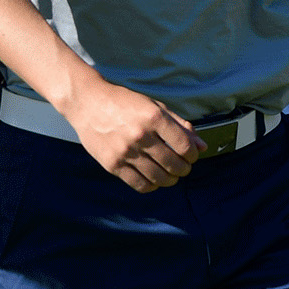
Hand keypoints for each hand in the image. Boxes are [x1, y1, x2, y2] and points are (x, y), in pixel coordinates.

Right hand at [62, 79, 205, 191]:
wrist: (87, 103)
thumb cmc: (123, 102)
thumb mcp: (154, 106)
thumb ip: (179, 125)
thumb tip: (201, 146)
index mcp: (153, 117)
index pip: (184, 146)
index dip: (193, 155)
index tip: (191, 155)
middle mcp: (140, 135)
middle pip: (174, 164)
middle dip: (184, 169)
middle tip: (182, 166)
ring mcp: (125, 151)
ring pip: (159, 178)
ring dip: (170, 179)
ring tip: (169, 174)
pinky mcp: (112, 164)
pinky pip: (139, 184)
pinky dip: (151, 186)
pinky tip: (153, 179)